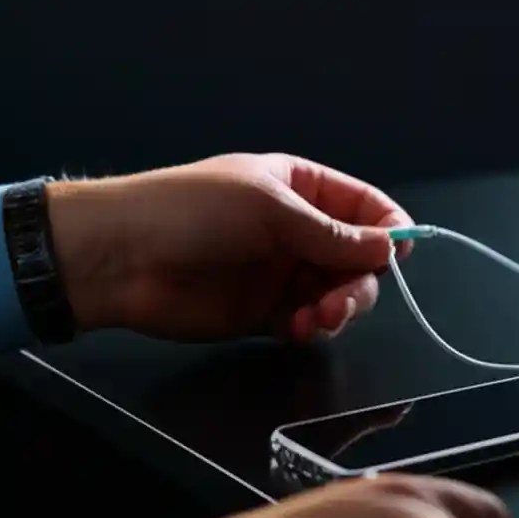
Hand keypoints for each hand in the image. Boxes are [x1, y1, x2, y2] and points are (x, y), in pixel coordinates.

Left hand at [47, 153, 413, 342]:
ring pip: (340, 294)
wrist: (118, 259)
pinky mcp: (267, 313)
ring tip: (318, 319)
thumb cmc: (188, 211)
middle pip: (360, 259)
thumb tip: (392, 245)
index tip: (400, 254)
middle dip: (360, 281)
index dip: (390, 230)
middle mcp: (299, 230)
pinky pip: (310, 323)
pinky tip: (297, 330)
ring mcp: (283, 272)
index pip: (366, 207)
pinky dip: (313, 329)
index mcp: (301, 187)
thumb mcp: (270, 209)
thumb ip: (335, 234)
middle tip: (342, 300)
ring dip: (339, 309)